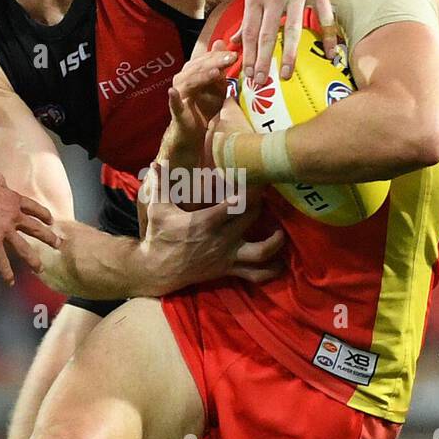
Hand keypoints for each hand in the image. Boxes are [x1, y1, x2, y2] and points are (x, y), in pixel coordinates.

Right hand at [0, 168, 60, 284]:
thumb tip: (3, 183)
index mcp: (12, 200)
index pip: (33, 208)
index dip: (43, 214)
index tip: (51, 220)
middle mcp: (13, 216)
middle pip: (35, 228)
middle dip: (48, 237)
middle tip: (58, 244)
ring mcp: (4, 230)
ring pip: (24, 248)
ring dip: (33, 260)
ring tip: (40, 269)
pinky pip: (1, 260)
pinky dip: (6, 272)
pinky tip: (10, 281)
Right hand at [141, 160, 284, 289]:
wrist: (157, 270)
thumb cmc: (159, 237)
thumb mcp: (158, 209)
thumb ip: (162, 185)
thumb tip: (158, 163)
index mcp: (205, 222)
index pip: (234, 203)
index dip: (249, 189)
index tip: (256, 176)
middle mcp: (220, 239)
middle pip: (251, 218)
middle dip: (261, 203)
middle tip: (264, 193)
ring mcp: (227, 257)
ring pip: (261, 252)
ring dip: (275, 242)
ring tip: (280, 231)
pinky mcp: (228, 270)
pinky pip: (255, 275)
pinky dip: (270, 271)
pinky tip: (279, 263)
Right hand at [166, 42, 237, 163]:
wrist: (194, 131)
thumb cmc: (205, 106)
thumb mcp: (217, 86)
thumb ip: (219, 66)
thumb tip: (220, 41)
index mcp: (192, 72)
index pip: (206, 59)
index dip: (219, 56)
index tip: (235, 54)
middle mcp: (183, 79)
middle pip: (199, 67)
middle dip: (215, 62)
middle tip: (230, 59)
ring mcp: (179, 94)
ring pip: (189, 81)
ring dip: (201, 76)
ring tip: (216, 72)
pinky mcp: (177, 111)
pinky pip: (174, 104)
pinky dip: (173, 98)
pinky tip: (172, 92)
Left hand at [237, 0, 335, 85]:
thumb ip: (247, 15)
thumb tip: (234, 41)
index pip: (250, 31)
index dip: (247, 54)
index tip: (247, 73)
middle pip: (267, 35)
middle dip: (263, 61)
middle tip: (261, 82)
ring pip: (292, 29)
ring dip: (288, 55)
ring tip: (286, 74)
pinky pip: (324, 17)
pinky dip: (327, 36)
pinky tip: (330, 53)